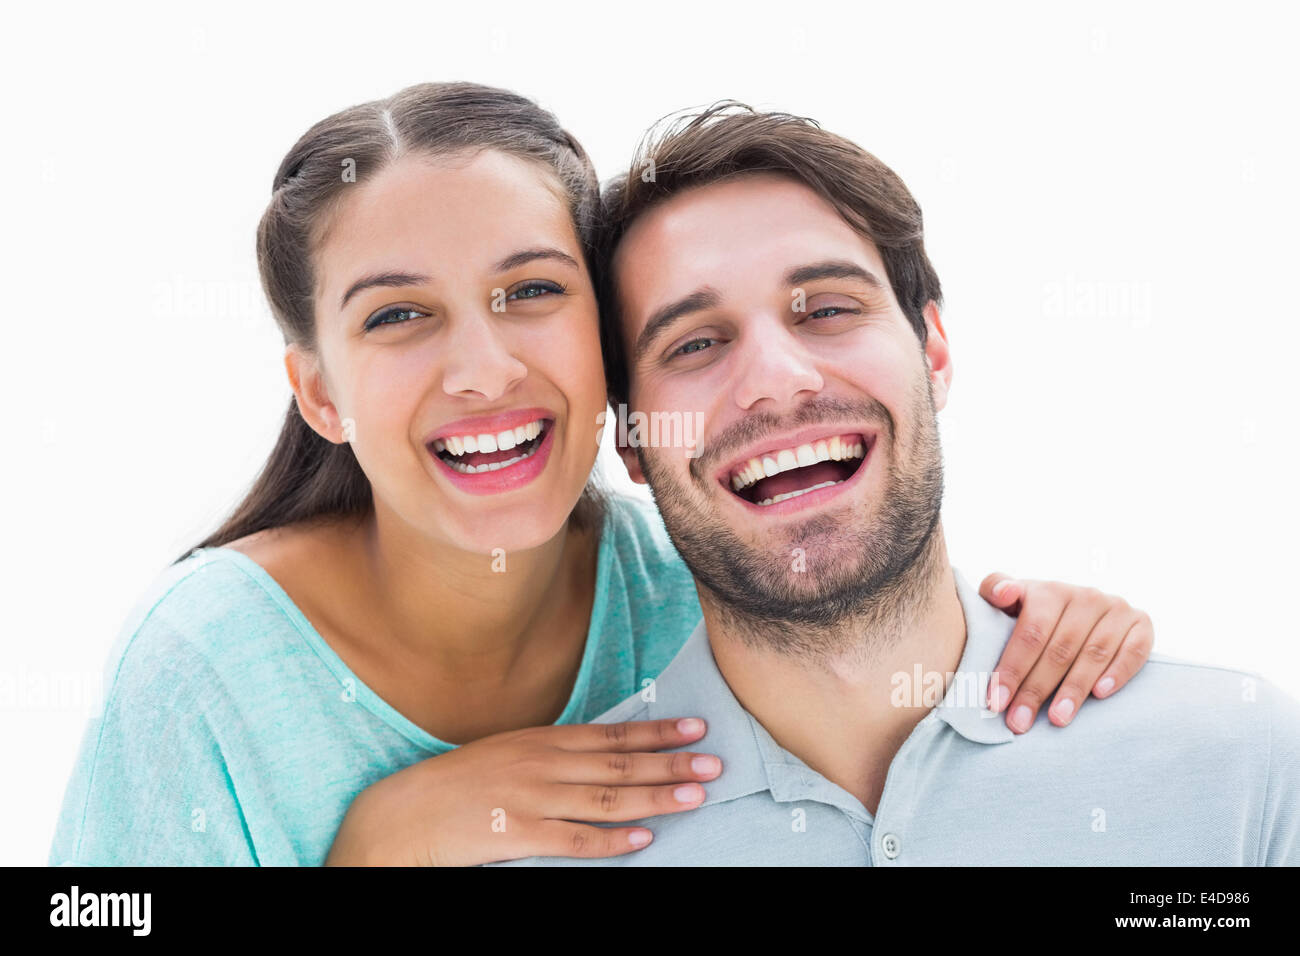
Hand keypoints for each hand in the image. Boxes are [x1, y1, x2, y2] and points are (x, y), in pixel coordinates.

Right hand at [325, 718, 719, 865]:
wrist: (401, 814)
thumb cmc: (456, 783)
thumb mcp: (507, 752)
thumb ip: (552, 752)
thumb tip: (601, 754)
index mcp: (540, 740)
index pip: (611, 734)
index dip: (656, 732)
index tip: (694, 727)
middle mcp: (541, 764)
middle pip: (619, 764)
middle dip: (671, 763)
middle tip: (714, 761)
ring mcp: (530, 798)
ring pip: (606, 798)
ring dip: (655, 797)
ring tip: (695, 794)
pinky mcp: (517, 834)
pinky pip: (573, 840)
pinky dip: (610, 840)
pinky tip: (642, 839)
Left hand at [979, 574, 1153, 733]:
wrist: (1076, 610)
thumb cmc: (1033, 613)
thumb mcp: (1009, 599)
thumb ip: (996, 589)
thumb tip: (1003, 594)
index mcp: (1050, 591)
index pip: (1031, 633)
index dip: (1013, 668)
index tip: (996, 701)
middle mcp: (1085, 597)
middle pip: (1060, 649)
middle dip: (1036, 690)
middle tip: (1019, 722)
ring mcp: (1116, 609)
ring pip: (1094, 654)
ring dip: (1075, 689)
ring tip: (1057, 718)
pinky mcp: (1141, 624)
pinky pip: (1135, 650)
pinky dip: (1119, 673)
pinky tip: (1101, 694)